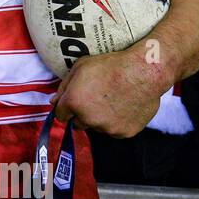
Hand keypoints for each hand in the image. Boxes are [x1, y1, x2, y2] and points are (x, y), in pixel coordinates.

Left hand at [51, 47, 165, 138]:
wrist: (144, 72)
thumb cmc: (112, 65)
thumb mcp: (81, 66)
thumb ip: (64, 86)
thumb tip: (53, 101)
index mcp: (73, 102)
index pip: (60, 115)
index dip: (66, 108)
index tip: (74, 103)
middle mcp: (87, 118)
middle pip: (77, 124)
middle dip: (82, 114)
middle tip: (95, 101)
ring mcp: (106, 128)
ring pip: (97, 127)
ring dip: (100, 119)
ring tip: (112, 101)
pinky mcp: (124, 132)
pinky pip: (115, 130)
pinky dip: (117, 122)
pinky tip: (124, 107)